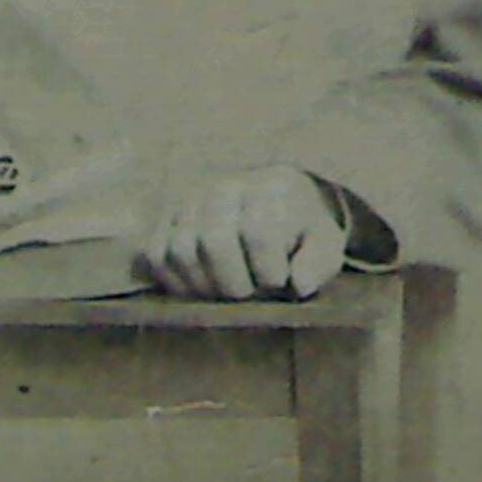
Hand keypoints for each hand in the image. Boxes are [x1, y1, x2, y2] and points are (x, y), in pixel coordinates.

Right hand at [138, 166, 351, 300]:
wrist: (273, 203)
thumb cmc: (301, 230)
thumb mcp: (324, 244)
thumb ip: (319, 262)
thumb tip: (298, 285)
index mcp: (269, 188)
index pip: (259, 233)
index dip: (269, 273)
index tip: (279, 283)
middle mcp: (223, 187)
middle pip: (214, 242)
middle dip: (234, 284)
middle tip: (249, 293)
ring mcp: (188, 201)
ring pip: (181, 251)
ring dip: (205, 287)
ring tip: (228, 291)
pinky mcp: (164, 219)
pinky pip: (156, 256)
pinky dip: (176, 282)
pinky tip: (203, 289)